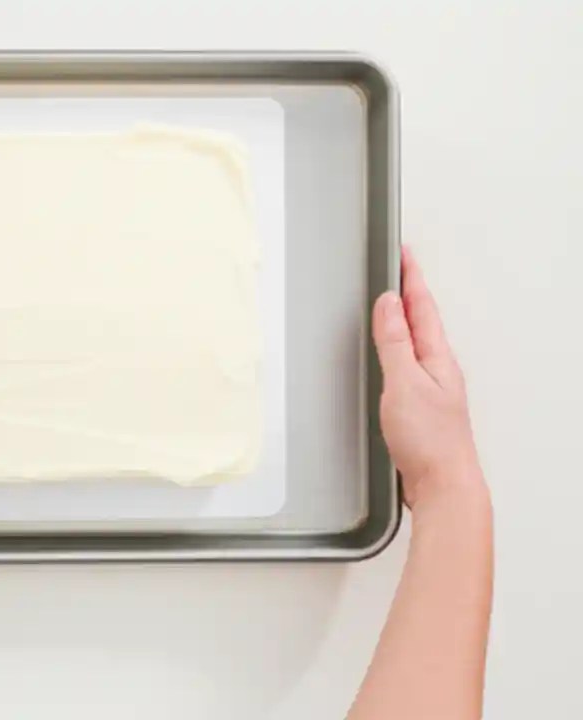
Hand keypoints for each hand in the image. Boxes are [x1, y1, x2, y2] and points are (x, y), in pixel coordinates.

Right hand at [372, 247, 482, 508]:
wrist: (443, 485)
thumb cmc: (429, 440)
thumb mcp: (405, 382)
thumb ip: (395, 343)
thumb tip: (389, 305)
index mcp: (437, 357)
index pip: (422, 307)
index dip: (411, 278)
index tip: (403, 253)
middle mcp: (439, 369)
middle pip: (423, 321)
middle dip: (410, 293)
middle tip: (400, 268)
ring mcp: (432, 389)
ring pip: (417, 343)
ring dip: (405, 320)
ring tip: (395, 301)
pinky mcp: (421, 408)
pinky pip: (409, 364)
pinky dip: (399, 349)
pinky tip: (392, 356)